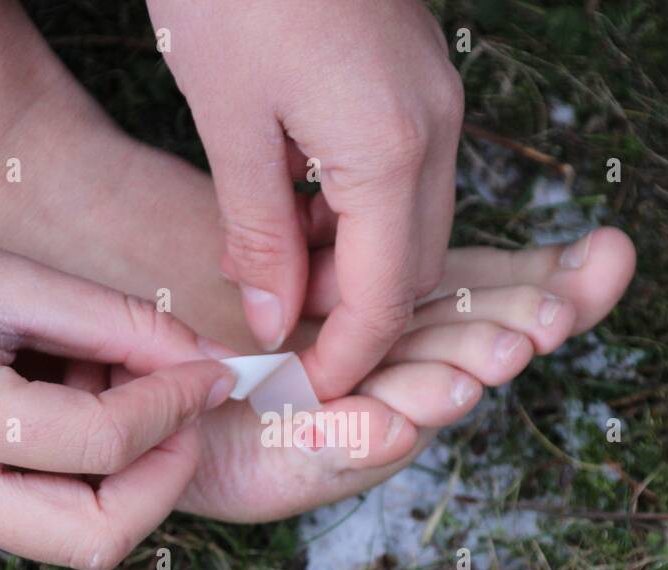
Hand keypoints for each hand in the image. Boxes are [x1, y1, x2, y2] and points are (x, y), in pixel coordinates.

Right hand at [0, 180, 236, 569]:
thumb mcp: (1, 275)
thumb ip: (113, 323)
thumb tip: (201, 361)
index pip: (103, 448)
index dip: (177, 408)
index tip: (211, 370)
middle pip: (96, 539)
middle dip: (162, 477)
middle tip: (184, 409)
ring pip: (65, 534)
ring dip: (118, 473)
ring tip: (108, 382)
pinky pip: (25, 515)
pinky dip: (69, 470)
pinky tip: (60, 398)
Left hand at [149, 0, 463, 397]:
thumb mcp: (230, 119)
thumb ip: (258, 232)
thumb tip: (275, 318)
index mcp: (392, 152)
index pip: (385, 299)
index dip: (346, 359)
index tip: (302, 390)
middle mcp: (436, 130)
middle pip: (411, 268)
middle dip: (351, 318)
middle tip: (280, 335)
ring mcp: (434, 100)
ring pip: (410, 226)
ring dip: (350, 267)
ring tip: (272, 271)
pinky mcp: (416, 80)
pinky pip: (402, 179)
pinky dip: (354, 215)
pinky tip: (293, 211)